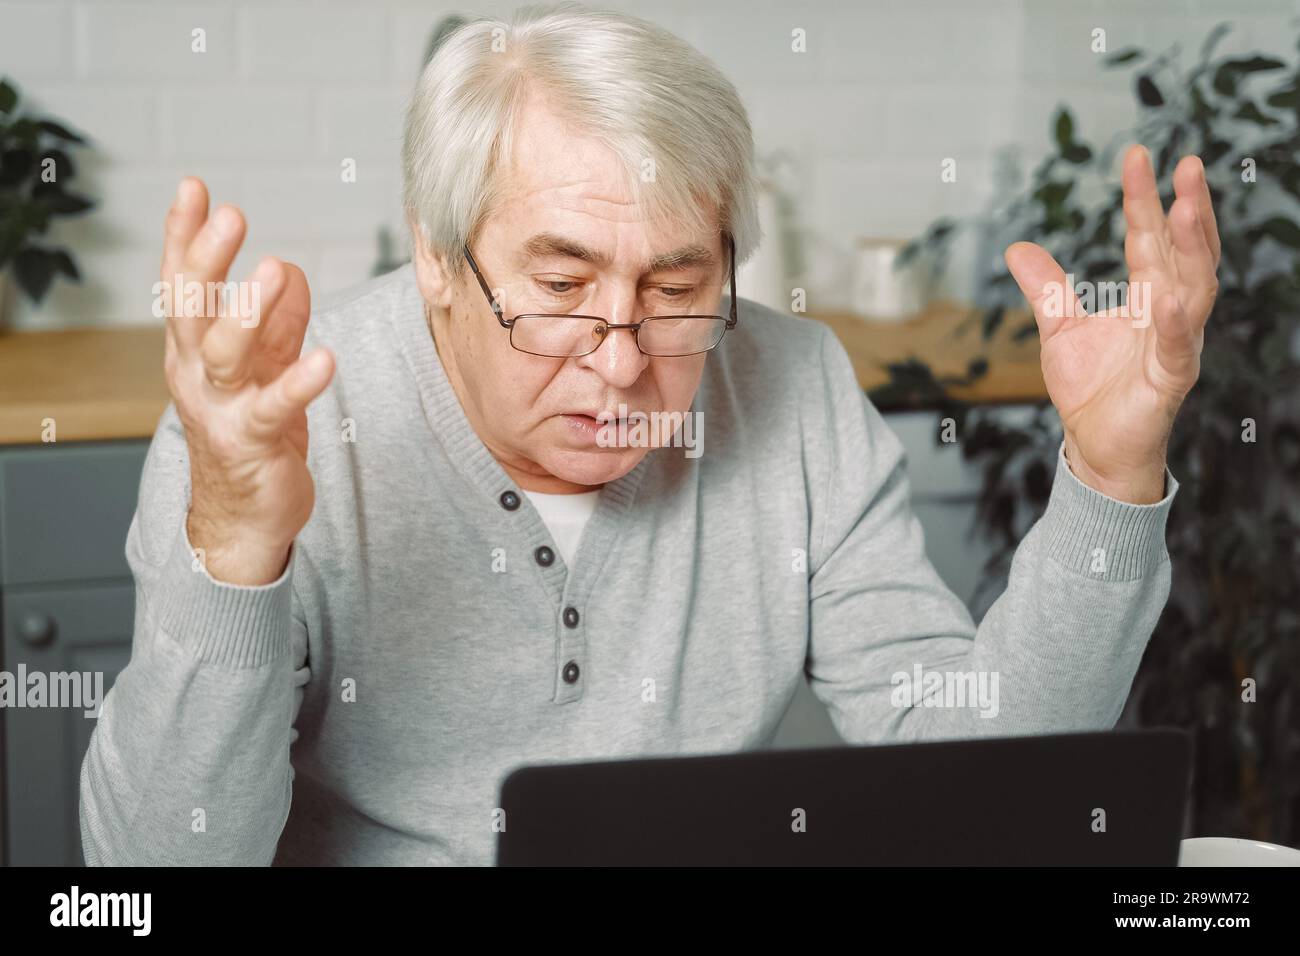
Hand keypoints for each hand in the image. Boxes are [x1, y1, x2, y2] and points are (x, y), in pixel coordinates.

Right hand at [161, 178, 335, 583]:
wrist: (243, 516)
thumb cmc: (253, 432)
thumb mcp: (265, 365)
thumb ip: (278, 321)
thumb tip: (290, 271)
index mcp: (193, 348)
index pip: (183, 283)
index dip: (185, 236)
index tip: (194, 187)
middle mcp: (197, 374)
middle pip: (192, 309)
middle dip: (208, 259)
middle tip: (232, 215)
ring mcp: (221, 409)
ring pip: (224, 353)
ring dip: (247, 311)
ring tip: (274, 271)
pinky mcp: (254, 442)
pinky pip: (276, 408)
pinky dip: (299, 382)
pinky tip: (325, 359)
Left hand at [1005, 145, 1219, 502]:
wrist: (1095, 448)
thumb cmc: (1091, 390)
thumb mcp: (1059, 329)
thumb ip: (1047, 288)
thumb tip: (1017, 247)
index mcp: (1149, 296)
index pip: (1149, 238)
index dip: (1145, 199)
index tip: (1139, 156)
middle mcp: (1171, 313)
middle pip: (1183, 252)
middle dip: (1185, 207)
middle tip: (1185, 162)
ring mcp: (1176, 345)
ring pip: (1194, 289)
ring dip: (1193, 248)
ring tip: (1187, 208)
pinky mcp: (1171, 380)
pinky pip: (1177, 348)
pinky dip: (1175, 324)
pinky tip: (1169, 300)